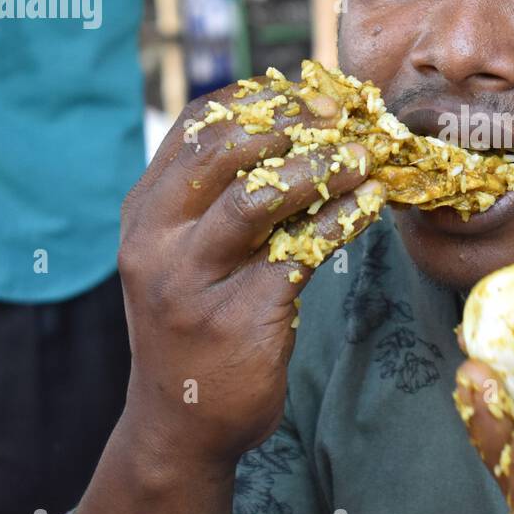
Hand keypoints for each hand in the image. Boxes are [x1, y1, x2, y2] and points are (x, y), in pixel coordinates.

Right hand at [115, 79, 380, 475]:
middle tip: (342, 116)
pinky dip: (341, 220)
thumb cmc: (194, 325)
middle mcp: (156, 242)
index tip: (305, 90)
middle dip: (290, 123)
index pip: (193, 128)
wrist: (181, 423)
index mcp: (144, 214)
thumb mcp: (182, 255)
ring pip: (258, 196)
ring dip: (321, 167)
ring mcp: (192, 281)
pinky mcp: (238, 317)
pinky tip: (369, 205)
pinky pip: (300, 252)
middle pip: (221, 150)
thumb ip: (213, 201)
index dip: (253, 98)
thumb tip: (290, 130)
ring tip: (365, 156)